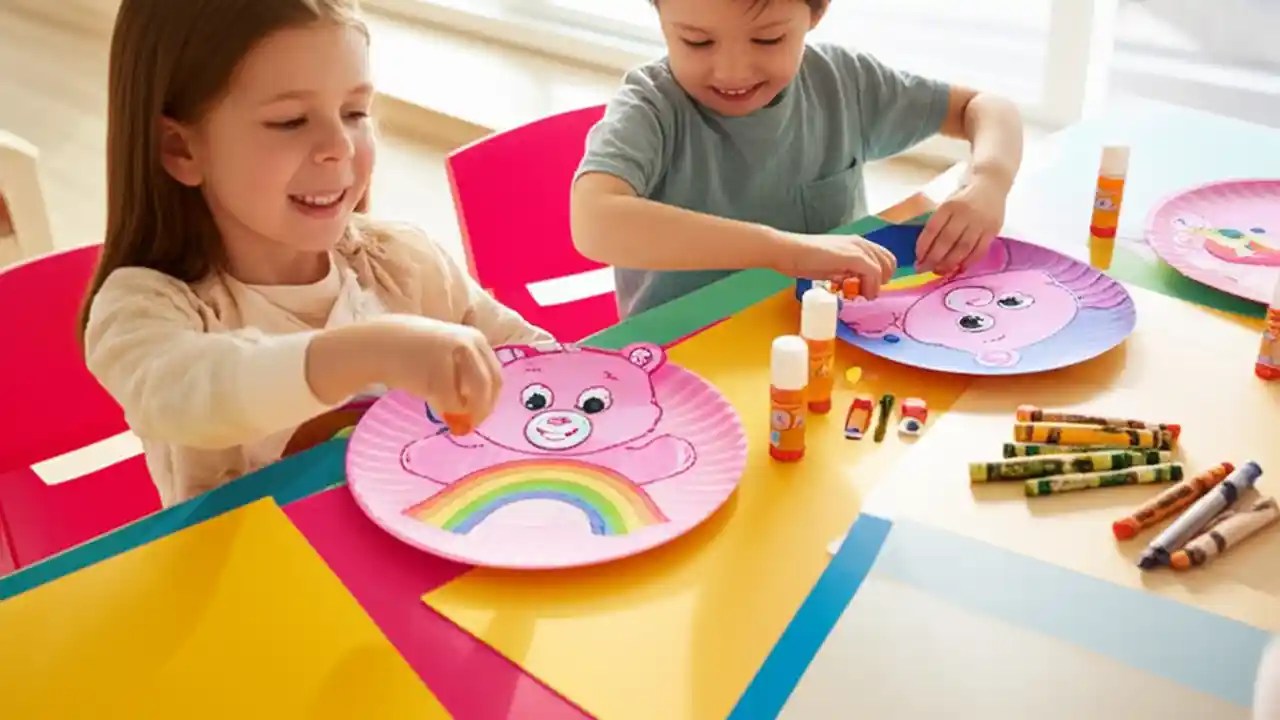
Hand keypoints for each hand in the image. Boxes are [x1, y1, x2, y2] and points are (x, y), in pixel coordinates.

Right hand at [372, 316, 503, 425]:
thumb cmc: (414, 350)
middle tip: (470, 424)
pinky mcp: (438, 372)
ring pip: (473, 397)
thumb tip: (483, 404)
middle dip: (482, 409)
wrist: (380, 344)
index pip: (495, 375)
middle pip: (488, 387)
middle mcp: (469, 345)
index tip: (481, 413)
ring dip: (466, 412)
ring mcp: (454, 358)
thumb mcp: (448, 349)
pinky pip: (451, 402)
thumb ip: (467, 370)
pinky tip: (434, 405)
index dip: (491, 398)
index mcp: (476, 339)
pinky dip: (446, 409)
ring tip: (452, 417)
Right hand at [778, 232, 896, 299]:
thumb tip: (854, 285)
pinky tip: (856, 294)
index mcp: (856, 243)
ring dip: (875, 286)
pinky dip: (870, 287)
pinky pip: (874, 273)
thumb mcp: (831, 267)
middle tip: (863, 293)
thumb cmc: (803, 259)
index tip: (865, 289)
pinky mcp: (853, 257)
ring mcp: (858, 249)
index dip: (880, 276)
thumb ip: (845, 272)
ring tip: (858, 295)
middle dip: (881, 282)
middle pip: (890, 263)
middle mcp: (860, 243)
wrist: (788, 252)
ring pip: (884, 268)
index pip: (884, 258)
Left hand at [916, 175, 1009, 274]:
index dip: (923, 246)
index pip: (933, 228)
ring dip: (949, 263)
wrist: (992, 184)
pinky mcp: (993, 230)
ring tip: (939, 271)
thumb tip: (924, 248)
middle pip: (947, 241)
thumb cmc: (963, 198)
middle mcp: (965, 213)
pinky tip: (958, 268)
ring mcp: (980, 222)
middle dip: (933, 259)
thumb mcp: (947, 202)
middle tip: (923, 269)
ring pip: (963, 248)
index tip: (917, 258)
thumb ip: (938, 222)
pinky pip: (979, 251)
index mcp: (949, 205)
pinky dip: (968, 263)